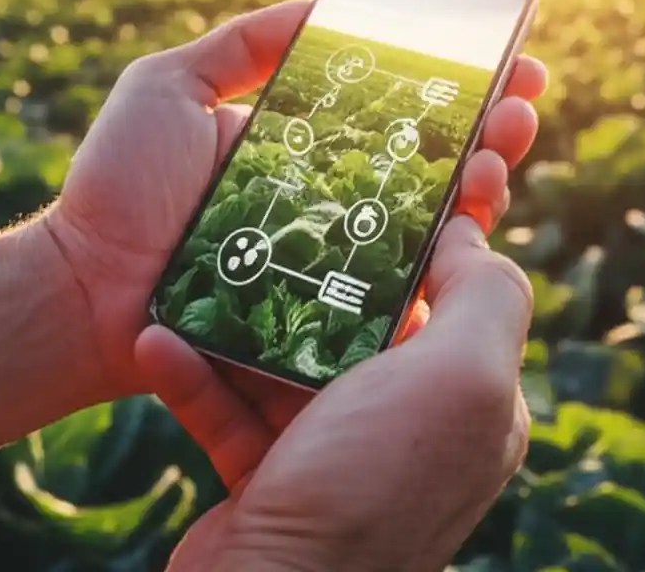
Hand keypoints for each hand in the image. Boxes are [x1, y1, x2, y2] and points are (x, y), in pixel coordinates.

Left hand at [44, 0, 545, 400]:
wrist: (82, 287)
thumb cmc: (118, 188)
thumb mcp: (170, 87)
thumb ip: (241, 44)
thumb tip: (319, 6)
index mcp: (306, 153)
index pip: (398, 119)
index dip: (458, 92)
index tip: (507, 63)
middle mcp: (330, 208)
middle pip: (433, 173)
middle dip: (492, 137)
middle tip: (521, 111)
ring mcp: (333, 266)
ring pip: (434, 233)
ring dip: (483, 191)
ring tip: (502, 158)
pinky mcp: (330, 322)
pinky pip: (402, 297)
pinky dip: (448, 268)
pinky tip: (473, 231)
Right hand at [132, 57, 546, 566]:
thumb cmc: (372, 487)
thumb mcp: (461, 382)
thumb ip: (488, 297)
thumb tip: (474, 234)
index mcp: (468, 396)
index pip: (463, 284)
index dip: (444, 213)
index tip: (403, 156)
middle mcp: (406, 423)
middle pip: (369, 310)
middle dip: (329, 252)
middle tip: (284, 190)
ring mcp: (333, 452)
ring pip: (287, 353)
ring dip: (240, 310)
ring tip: (200, 256)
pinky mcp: (264, 476)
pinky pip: (228, 406)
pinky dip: (193, 375)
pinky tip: (156, 339)